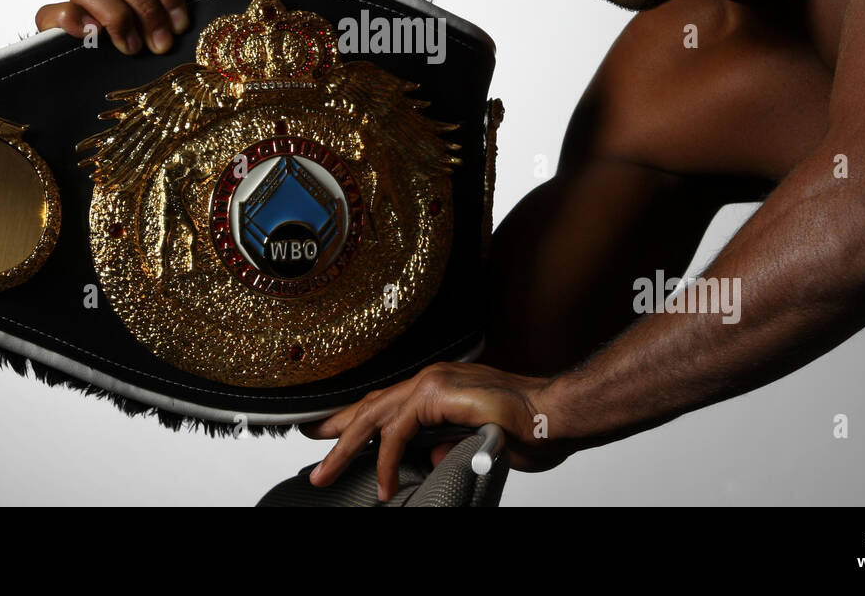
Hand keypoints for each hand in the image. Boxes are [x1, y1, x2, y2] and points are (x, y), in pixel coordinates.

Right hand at [34, 0, 216, 53]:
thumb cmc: (189, 44)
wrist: (180, 89)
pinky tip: (92, 34)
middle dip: (145, 8)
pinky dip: (69, 18)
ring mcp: (85, 12)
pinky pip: (48, 14)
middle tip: (161, 44)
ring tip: (133, 48)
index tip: (181, 26)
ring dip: (114, 15)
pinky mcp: (60, 36)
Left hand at [300, 362, 571, 501]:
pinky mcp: (438, 394)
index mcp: (439, 388)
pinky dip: (386, 460)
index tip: (330, 432)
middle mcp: (431, 379)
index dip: (356, 420)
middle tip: (308, 444)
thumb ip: (449, 447)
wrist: (556, 415)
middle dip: (336, 429)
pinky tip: (383, 485)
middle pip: (371, 407)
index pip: (387, 404)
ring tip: (324, 473)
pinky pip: (398, 432)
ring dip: (346, 447)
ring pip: (374, 416)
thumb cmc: (529, 428)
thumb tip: (427, 459)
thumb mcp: (476, 444)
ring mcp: (433, 382)